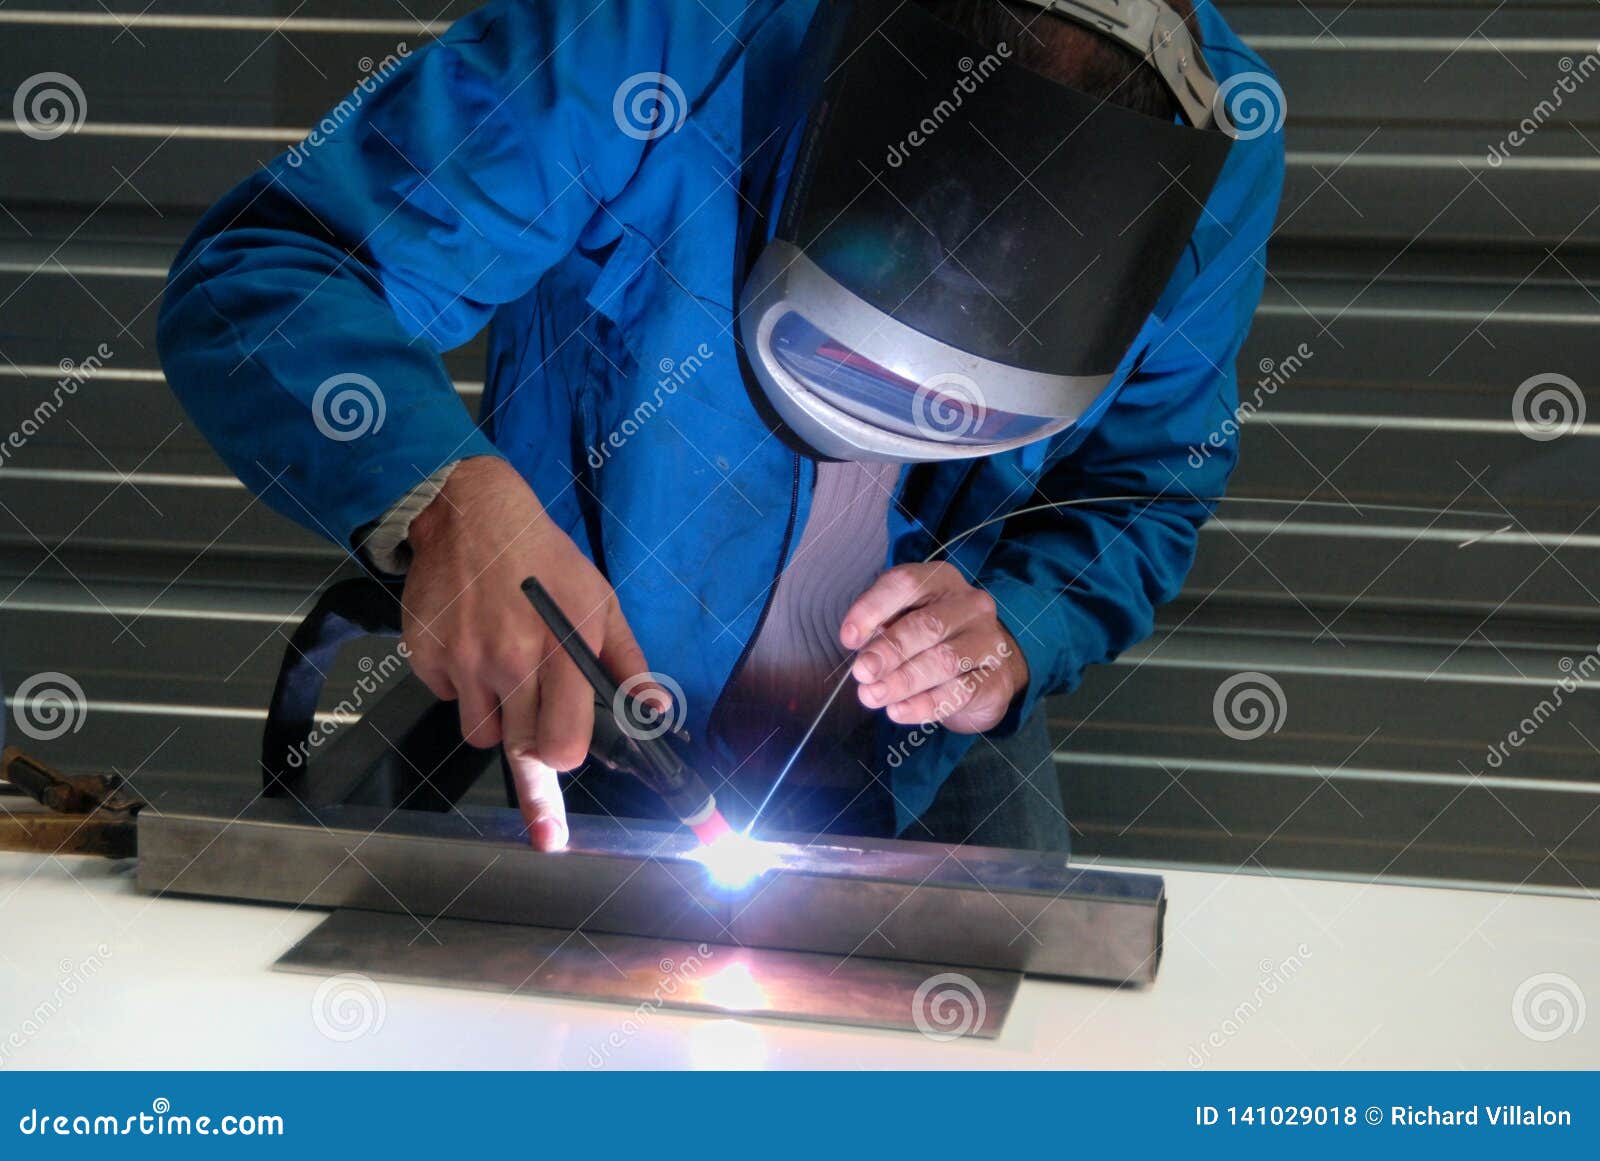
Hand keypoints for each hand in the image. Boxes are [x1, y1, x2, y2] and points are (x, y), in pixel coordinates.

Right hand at [402, 456, 667, 849]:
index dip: (565, 761)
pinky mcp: (425, 655)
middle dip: (533, 751)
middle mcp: (508, 660)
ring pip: (479, 733)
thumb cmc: (545, 557)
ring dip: (497, 719)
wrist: (470, 513)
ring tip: (507, 673)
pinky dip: (462, 687)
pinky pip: (448, 698)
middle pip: (518, 750)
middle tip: (538, 747)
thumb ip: (627, 661)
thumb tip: (655, 710)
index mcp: (558, 651)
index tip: (566, 765)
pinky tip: (474, 646)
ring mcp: (462, 659)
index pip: (561, 745)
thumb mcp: (600, 600)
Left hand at [840, 562, 1027, 733]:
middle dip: (889, 651)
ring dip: (903, 681)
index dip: (872, 609)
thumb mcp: (905, 624)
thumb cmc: (934, 642)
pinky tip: (899, 711)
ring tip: (873, 696)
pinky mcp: (996, 678)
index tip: (849, 638)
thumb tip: (857, 644)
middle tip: (862, 673)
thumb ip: (882, 628)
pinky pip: (960, 692)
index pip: (905, 583)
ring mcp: (988, 640)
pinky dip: (925, 704)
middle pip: (926, 625)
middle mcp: (969, 605)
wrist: (986, 672)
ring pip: (944, 660)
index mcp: (940, 581)